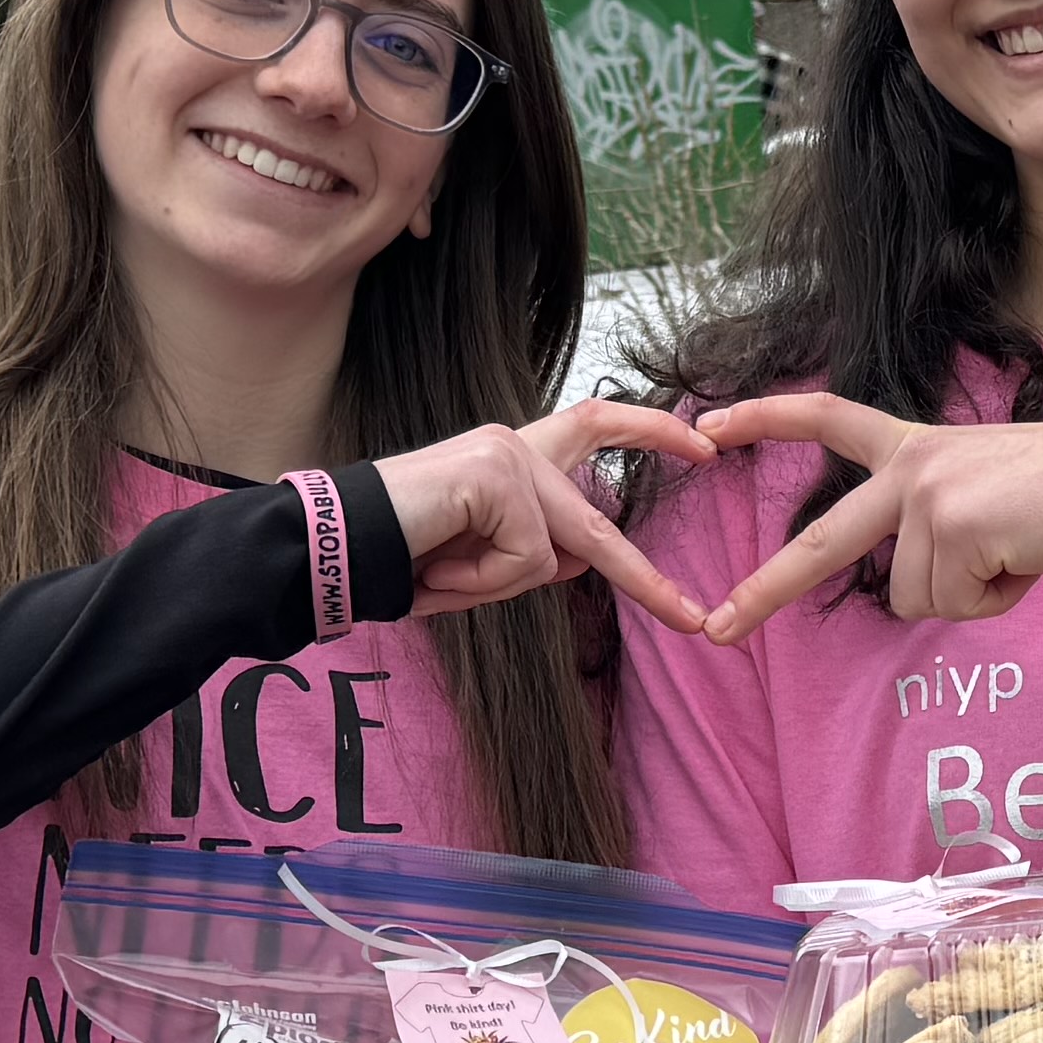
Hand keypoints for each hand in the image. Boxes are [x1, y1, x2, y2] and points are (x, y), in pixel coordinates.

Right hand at [379, 398, 721, 633]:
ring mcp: (508, 456)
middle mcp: (517, 444)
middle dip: (644, 580)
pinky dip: (481, 583)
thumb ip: (534, 553)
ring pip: (553, 557)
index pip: (598, 424)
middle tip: (691, 619)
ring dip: (495, 589)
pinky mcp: (497, 477)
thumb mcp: (481, 561)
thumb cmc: (400, 552)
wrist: (336, 544)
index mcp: (517, 456)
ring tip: (440, 575)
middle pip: (596, 524)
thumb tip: (577, 562)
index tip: (707, 448)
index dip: (654, 432)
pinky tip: (437, 566)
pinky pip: (523, 560)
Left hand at [688, 393, 1042, 639]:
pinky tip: (1028, 556)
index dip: (766, 420)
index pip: (827, 417)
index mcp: (915, 447)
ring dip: (972, 594)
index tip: (707, 428)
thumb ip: (938, 523)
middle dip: (765, 591)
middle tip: (716, 629)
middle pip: (823, 543)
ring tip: (1019, 550)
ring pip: (916, 599)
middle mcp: (911, 468)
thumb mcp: (986, 492)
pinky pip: (955, 605)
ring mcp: (929, 500)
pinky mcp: (954, 532)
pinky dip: (997, 598)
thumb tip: (922, 586)